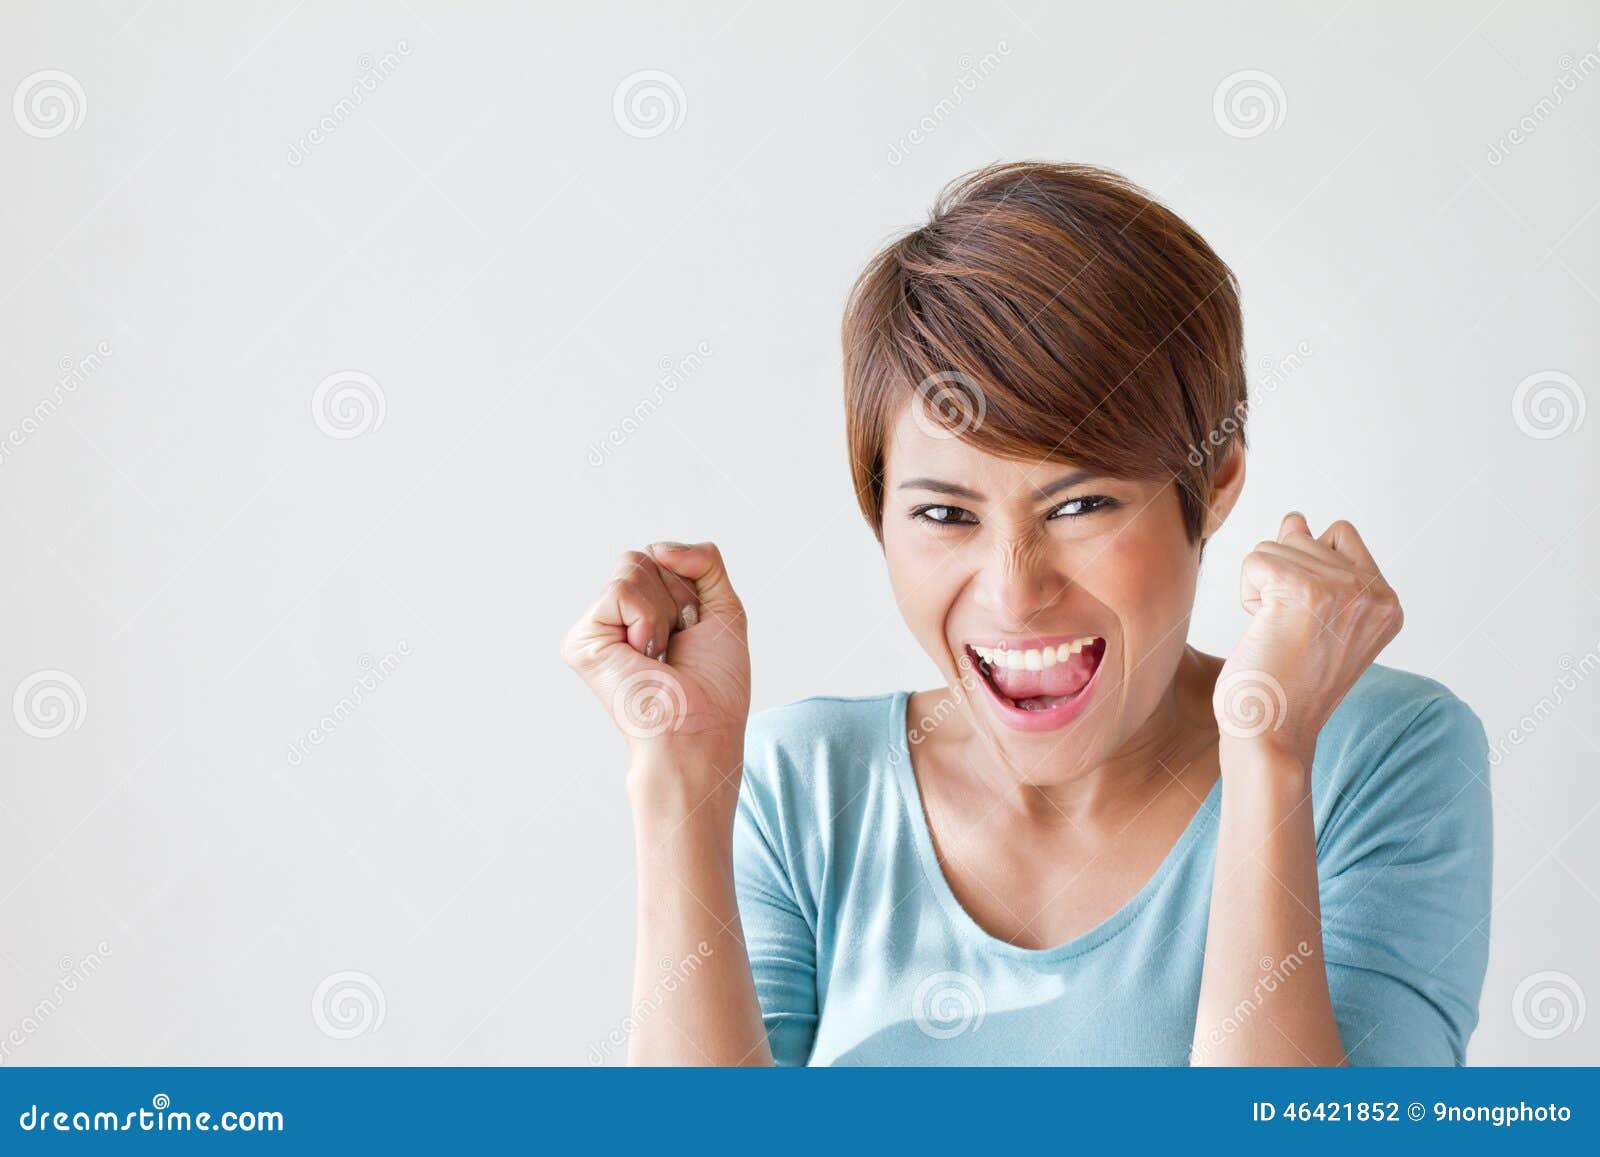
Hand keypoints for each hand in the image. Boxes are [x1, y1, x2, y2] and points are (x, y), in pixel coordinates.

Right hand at [562, 542, 752, 804]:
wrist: (701, 730)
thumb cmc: (715, 686)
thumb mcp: (724, 607)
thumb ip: (705, 561)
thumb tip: (658, 548)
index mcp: (642, 611)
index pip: (663, 556)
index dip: (692, 589)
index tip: (693, 632)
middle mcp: (614, 618)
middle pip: (645, 556)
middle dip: (677, 595)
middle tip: (676, 645)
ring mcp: (595, 628)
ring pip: (632, 565)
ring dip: (664, 611)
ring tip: (659, 654)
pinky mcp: (581, 640)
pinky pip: (621, 589)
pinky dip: (648, 620)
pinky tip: (644, 655)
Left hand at [1213, 513, 1402, 768]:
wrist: (1271, 733)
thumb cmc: (1284, 684)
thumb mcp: (1310, 618)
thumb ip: (1314, 566)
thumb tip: (1296, 519)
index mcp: (1387, 603)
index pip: (1340, 536)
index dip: (1306, 568)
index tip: (1306, 621)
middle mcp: (1374, 593)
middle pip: (1307, 537)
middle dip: (1282, 578)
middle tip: (1289, 633)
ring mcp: (1343, 589)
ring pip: (1277, 546)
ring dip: (1263, 588)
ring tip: (1278, 635)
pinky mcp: (1303, 588)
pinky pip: (1256, 559)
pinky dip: (1248, 593)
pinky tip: (1263, 629)